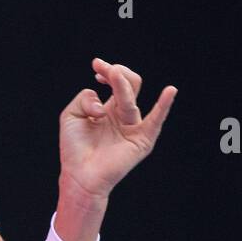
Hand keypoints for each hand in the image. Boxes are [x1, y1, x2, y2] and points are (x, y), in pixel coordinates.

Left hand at [58, 59, 176, 201]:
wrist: (79, 175)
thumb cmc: (74, 148)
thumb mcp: (71, 115)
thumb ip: (84, 99)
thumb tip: (102, 104)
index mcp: (109, 108)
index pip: (117, 81)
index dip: (108, 70)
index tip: (97, 65)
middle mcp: (123, 115)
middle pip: (129, 84)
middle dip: (116, 72)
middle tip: (102, 69)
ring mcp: (133, 126)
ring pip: (131, 98)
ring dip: (120, 84)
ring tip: (110, 75)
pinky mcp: (141, 140)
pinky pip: (155, 120)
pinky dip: (163, 105)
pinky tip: (170, 91)